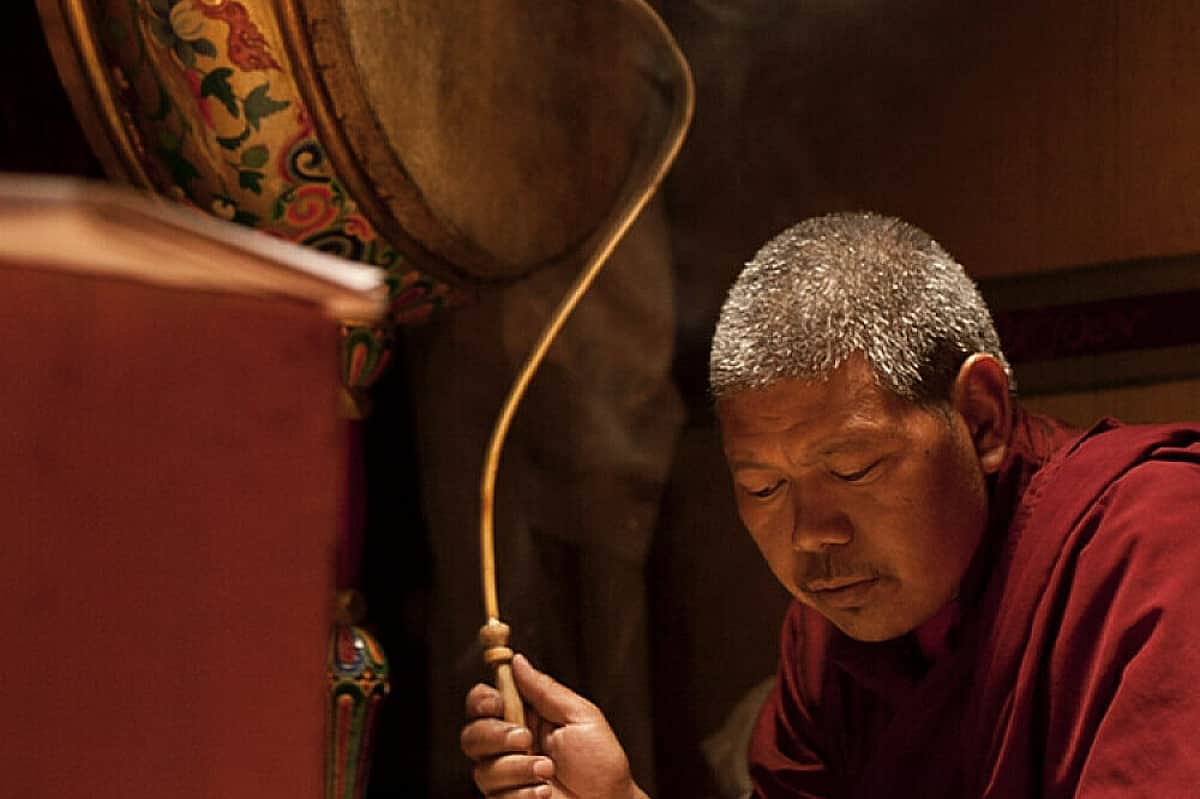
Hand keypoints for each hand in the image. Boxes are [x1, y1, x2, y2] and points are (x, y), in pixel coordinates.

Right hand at [461, 654, 648, 798]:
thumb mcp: (580, 717)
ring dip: (517, 768)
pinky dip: (523, 794)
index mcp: (526, 717)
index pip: (485, 702)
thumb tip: (517, 661)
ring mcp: (508, 776)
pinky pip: (496, 796)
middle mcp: (511, 746)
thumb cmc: (602, 764)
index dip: (482, 699)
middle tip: (525, 739)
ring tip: (547, 770)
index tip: (495, 703)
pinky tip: (544, 793)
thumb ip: (545, 690)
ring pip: (483, 769)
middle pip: (473, 734)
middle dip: (496, 735)